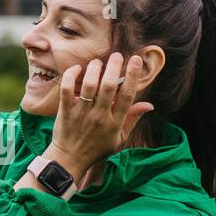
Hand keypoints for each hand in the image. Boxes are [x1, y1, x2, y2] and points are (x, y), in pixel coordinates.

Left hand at [48, 52, 153, 175]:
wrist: (70, 159)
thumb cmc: (96, 148)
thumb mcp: (119, 137)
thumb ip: (133, 119)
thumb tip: (149, 104)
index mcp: (115, 123)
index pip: (127, 96)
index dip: (133, 76)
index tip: (136, 60)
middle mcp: (100, 117)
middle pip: (109, 86)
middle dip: (114, 67)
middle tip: (117, 55)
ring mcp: (82, 114)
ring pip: (90, 85)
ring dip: (95, 69)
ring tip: (98, 62)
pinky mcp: (66, 111)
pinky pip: (67, 89)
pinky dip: (71, 76)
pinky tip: (77, 69)